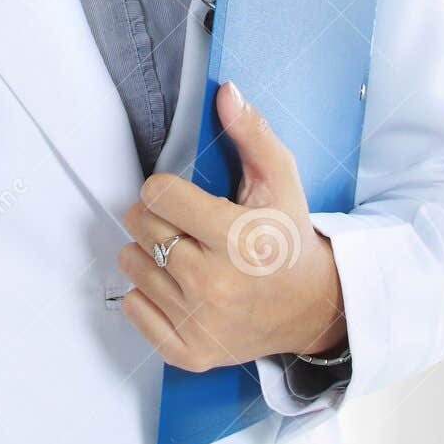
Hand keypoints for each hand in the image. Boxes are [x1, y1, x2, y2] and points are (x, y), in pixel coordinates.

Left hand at [116, 81, 347, 372]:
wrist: (310, 307)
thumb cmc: (288, 237)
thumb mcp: (281, 178)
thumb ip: (252, 132)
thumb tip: (225, 91)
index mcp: (236, 238)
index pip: (157, 195)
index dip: (167, 189)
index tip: (183, 196)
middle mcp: (214, 284)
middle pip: (141, 227)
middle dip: (156, 218)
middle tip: (184, 223)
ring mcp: (199, 323)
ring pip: (132, 265)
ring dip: (149, 253)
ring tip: (183, 253)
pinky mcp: (188, 352)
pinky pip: (133, 308)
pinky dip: (147, 294)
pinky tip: (177, 286)